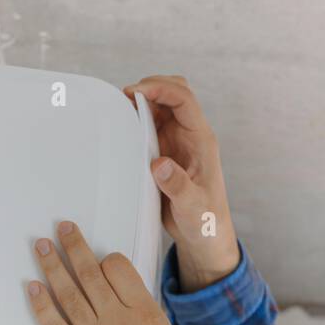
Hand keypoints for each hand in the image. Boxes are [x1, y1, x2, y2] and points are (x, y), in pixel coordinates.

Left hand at [26, 219, 203, 324]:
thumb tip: (126, 315)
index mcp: (148, 313)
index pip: (120, 268)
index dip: (107, 261)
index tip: (101, 260)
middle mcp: (119, 319)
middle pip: (90, 272)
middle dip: (73, 246)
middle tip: (62, 229)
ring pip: (68, 292)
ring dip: (52, 266)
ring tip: (41, 246)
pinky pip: (54, 324)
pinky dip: (41, 304)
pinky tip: (32, 288)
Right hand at [122, 74, 239, 291]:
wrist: (204, 236)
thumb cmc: (205, 222)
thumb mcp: (193, 208)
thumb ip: (178, 186)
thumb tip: (159, 163)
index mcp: (201, 141)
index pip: (184, 100)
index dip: (160, 88)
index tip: (135, 93)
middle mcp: (190, 136)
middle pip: (174, 93)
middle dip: (150, 88)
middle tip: (125, 98)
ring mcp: (177, 142)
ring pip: (160, 107)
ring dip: (141, 103)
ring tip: (119, 111)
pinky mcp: (164, 151)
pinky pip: (149, 126)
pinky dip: (135, 120)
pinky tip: (122, 129)